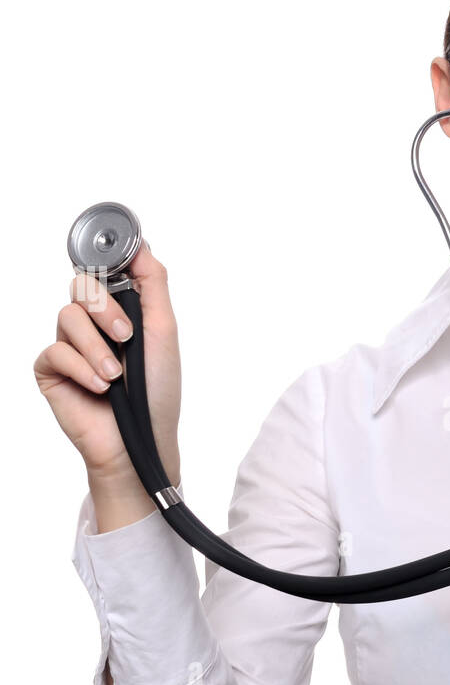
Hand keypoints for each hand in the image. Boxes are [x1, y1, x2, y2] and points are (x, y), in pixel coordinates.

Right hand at [34, 243, 181, 486]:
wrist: (140, 440)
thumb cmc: (157, 392)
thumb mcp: (163, 332)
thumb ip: (153, 284)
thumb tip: (142, 243)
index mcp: (120, 310)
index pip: (103, 271)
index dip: (106, 265)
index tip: (115, 270)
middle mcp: (92, 324)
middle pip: (81, 286)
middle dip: (104, 309)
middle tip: (126, 337)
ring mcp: (70, 345)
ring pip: (67, 316)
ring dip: (96, 347)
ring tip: (114, 376)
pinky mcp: (52, 369)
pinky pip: (55, 351)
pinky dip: (81, 368)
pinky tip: (99, 389)